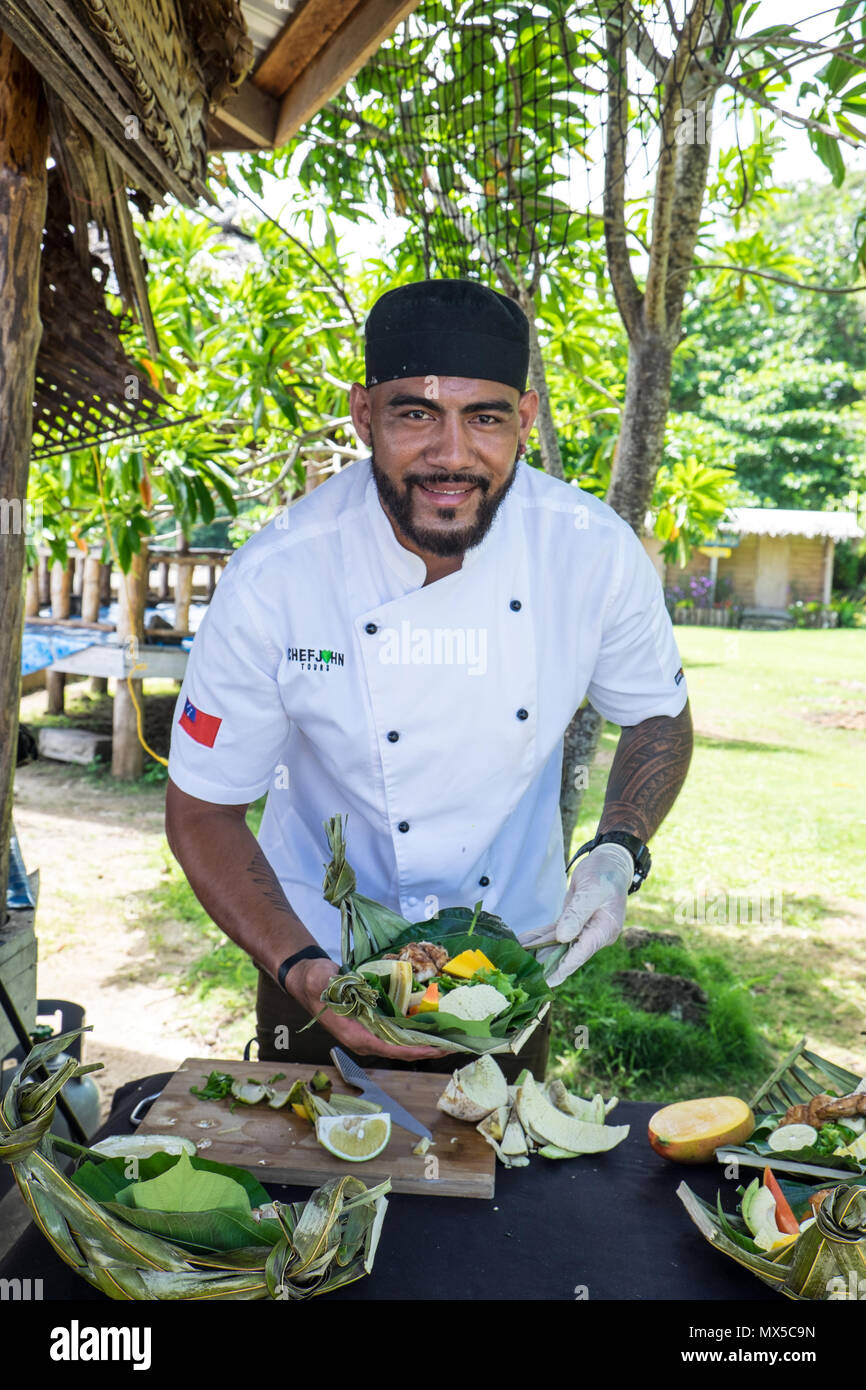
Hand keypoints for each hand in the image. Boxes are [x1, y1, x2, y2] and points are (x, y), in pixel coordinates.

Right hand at [286, 957, 452, 1061]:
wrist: (309, 980)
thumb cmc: (314, 981)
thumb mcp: (321, 980)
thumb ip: (334, 985)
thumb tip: (349, 986)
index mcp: (354, 1034)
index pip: (388, 1048)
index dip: (412, 1050)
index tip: (433, 1049)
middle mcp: (364, 1038)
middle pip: (399, 1050)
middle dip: (425, 1049)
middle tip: (452, 1045)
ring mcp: (369, 1032)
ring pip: (400, 1043)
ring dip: (423, 1042)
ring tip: (448, 1039)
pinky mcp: (372, 1023)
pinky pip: (396, 1032)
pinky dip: (414, 1030)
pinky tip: (430, 1025)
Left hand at [519, 842, 633, 985]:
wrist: (609, 862)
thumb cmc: (605, 874)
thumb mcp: (592, 891)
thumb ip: (577, 914)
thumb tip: (563, 938)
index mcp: (604, 930)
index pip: (581, 953)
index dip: (563, 967)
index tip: (548, 980)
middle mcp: (594, 934)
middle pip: (568, 953)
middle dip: (546, 963)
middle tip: (526, 975)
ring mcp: (584, 929)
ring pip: (558, 944)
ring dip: (539, 951)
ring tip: (518, 960)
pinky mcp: (573, 922)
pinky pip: (554, 933)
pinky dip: (540, 937)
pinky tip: (524, 942)